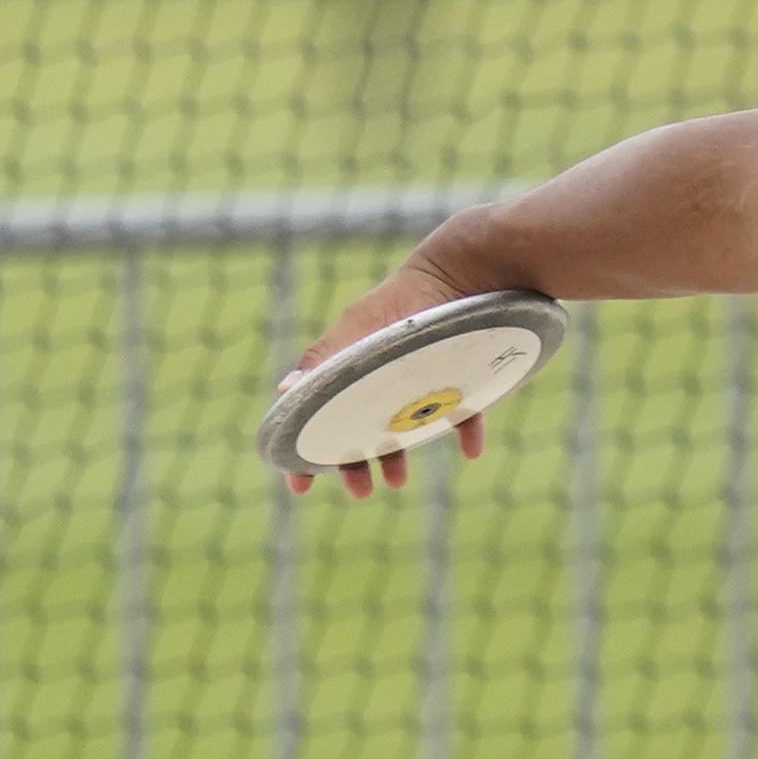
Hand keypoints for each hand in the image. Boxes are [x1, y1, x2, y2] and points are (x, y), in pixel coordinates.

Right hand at [278, 260, 488, 498]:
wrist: (473, 266)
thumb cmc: (410, 295)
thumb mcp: (364, 326)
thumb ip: (328, 357)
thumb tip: (284, 393)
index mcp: (354, 361)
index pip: (320, 411)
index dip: (305, 448)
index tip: (298, 485)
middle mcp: (386, 370)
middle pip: (360, 424)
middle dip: (354, 461)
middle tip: (360, 492)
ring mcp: (426, 373)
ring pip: (406, 423)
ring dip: (397, 455)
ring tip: (397, 482)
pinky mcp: (467, 373)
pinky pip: (466, 410)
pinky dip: (467, 430)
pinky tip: (471, 450)